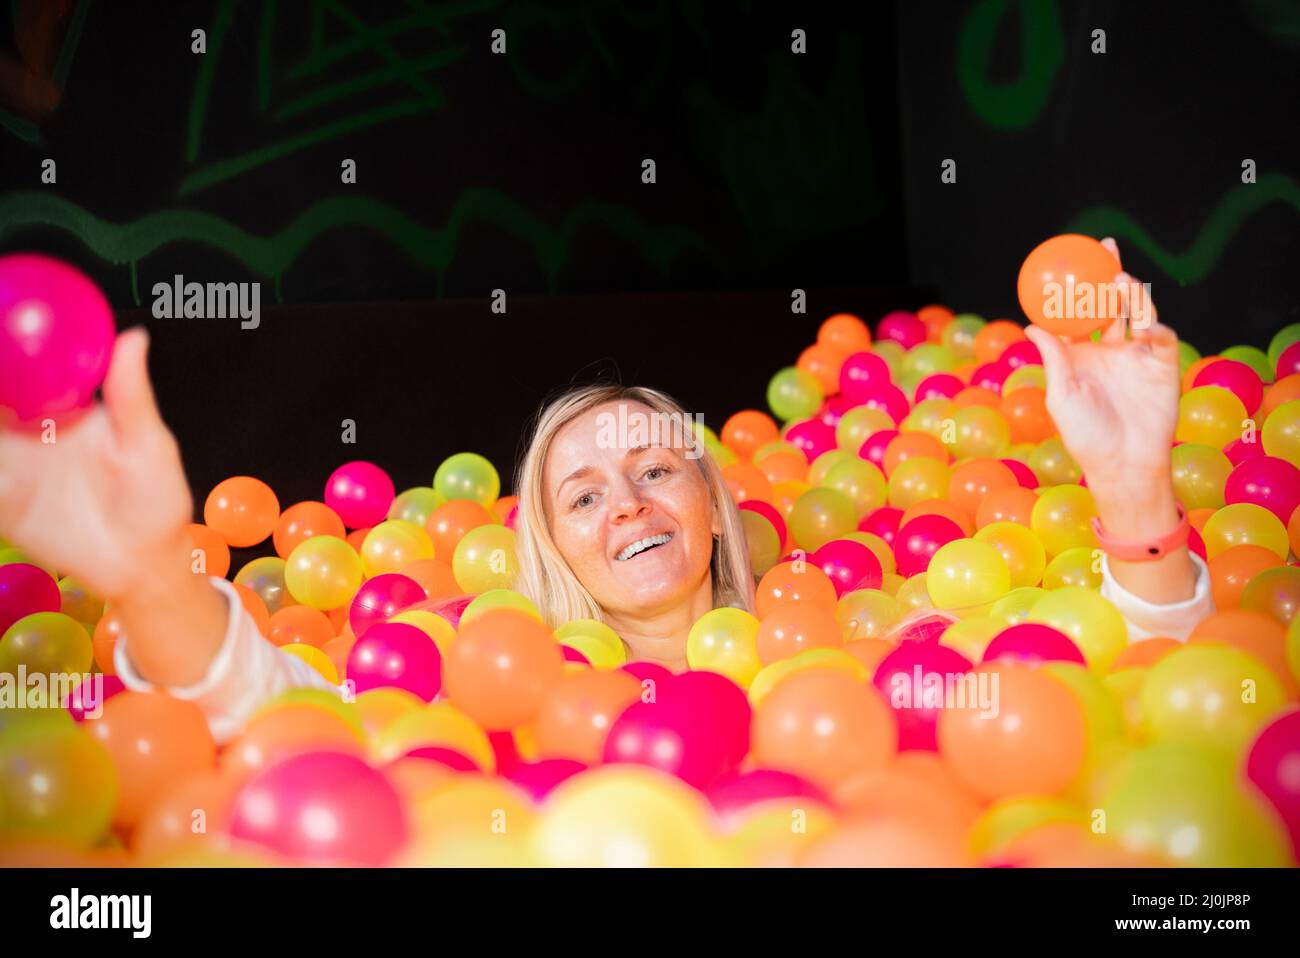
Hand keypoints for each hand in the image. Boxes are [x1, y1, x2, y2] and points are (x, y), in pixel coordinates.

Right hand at [0, 328, 194, 600]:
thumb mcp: (148, 444)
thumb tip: (133, 337)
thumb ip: (131, 395)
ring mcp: (12, 460)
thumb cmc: (155, 499)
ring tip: (1, 445)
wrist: (142, 563)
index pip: (31, 364)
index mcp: (69, 405)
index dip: (11, 343)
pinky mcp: (1, 497)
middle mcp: (32, 426)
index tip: (3, 321)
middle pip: (1, 390)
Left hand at [1025, 239, 1196, 603]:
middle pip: (1110, 302)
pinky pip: (1160, 337)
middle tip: (1105, 247)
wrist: (1124, 463)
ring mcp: (1135, 354)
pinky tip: (1144, 329)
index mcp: (1079, 353)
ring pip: (1136, 312)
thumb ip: (1053, 357)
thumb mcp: (1062, 394)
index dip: (1073, 288)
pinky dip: (1154, 328)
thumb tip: (1032, 324)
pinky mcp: (1161, 364)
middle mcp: (1108, 348)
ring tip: (1122, 280)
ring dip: (1132, 293)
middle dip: (1108, 272)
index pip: (1076, 312)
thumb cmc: (1085, 434)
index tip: (1066, 262)